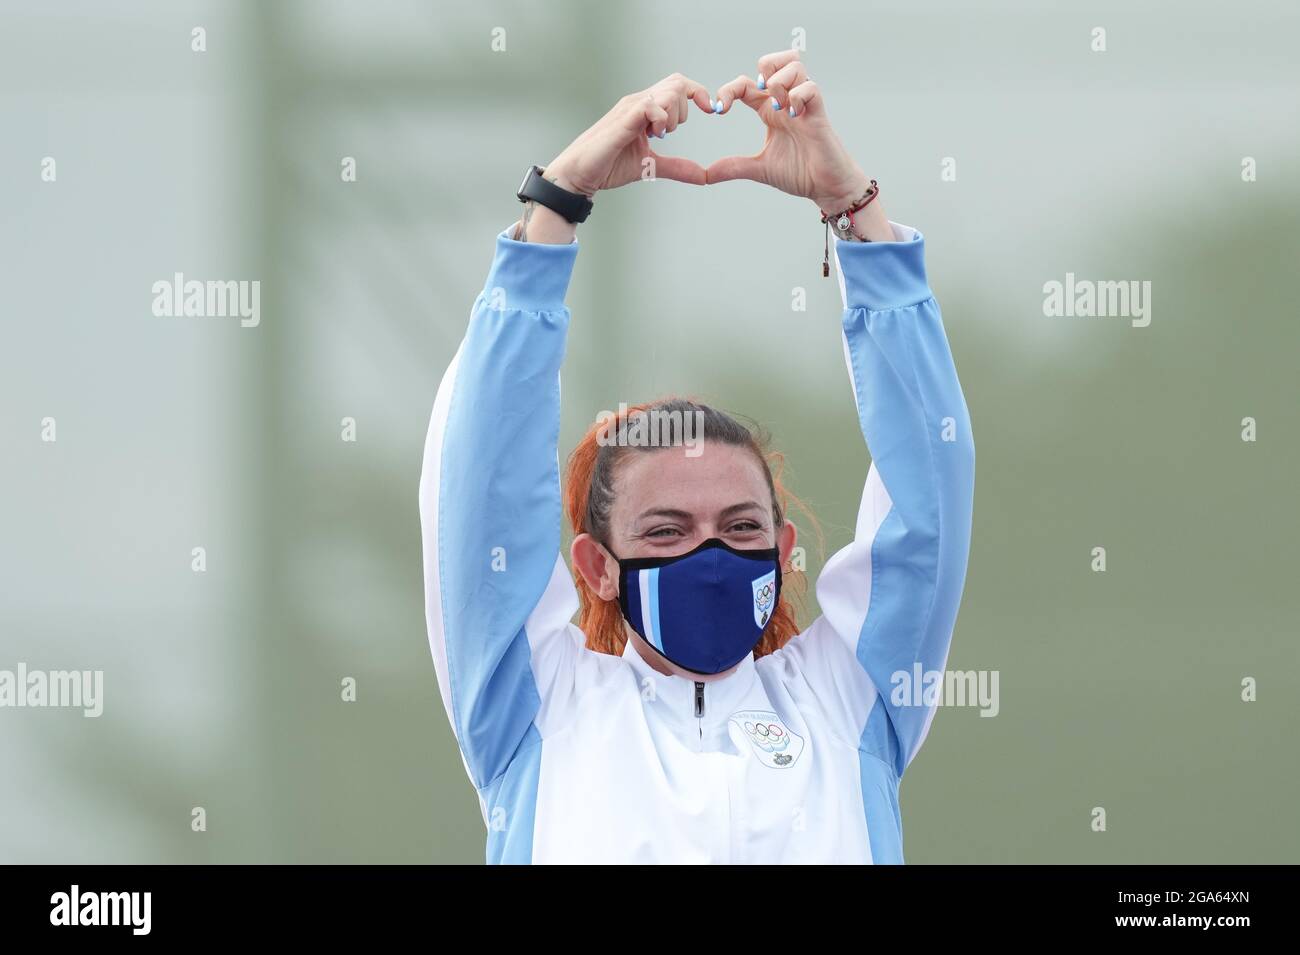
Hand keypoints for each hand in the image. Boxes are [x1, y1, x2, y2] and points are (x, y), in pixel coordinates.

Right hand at [545, 73, 715, 195]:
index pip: (678, 85)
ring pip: (670, 91)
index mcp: (646, 109)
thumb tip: (704, 176)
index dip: (699, 94)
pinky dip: (661, 119)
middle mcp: (639, 102)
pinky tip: (654, 135)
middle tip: (669, 133)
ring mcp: (630, 109)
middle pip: (678, 83)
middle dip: (686, 108)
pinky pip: (651, 105)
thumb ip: (677, 167)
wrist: (579, 174)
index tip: (711, 111)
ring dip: (674, 115)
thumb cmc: (609, 165)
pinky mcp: (623, 120)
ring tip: (657, 136)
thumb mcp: (651, 166)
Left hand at [707, 49, 874, 216]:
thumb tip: (705, 175)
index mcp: (770, 112)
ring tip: (778, 107)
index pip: (747, 84)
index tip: (719, 109)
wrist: (826, 188)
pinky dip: (797, 96)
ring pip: (794, 66)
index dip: (729, 89)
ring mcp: (804, 106)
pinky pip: (810, 88)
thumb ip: (733, 167)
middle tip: (758, 92)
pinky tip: (792, 115)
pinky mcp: (819, 115)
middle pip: (776, 60)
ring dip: (780, 81)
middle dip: (763, 68)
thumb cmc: (800, 173)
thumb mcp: (759, 169)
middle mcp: (786, 102)